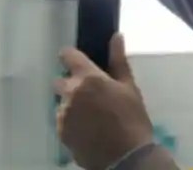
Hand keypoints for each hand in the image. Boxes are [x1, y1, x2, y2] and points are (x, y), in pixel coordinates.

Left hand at [54, 34, 153, 169]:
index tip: (78, 63)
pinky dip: (72, 124)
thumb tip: (116, 36)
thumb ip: (118, 61)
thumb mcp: (130, 88)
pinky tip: (88, 131)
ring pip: (62, 103)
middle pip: (60, 81)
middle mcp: (70, 93)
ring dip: (72, 106)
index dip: (71, 57)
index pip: (67, 55)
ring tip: (91, 119)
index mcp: (87, 78)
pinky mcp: (61, 132)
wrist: (128, 158)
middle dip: (71, 85)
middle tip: (90, 97)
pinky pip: (62, 122)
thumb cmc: (132, 119)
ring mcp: (63, 114)